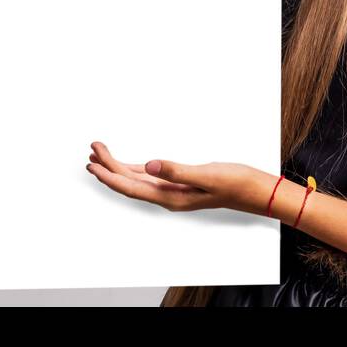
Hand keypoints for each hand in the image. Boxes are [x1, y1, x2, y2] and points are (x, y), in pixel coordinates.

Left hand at [85, 141, 267, 215]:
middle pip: (129, 183)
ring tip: (99, 155)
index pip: (132, 187)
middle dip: (108, 167)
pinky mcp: (179, 183)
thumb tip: (148, 165)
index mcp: (171, 197)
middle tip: (92, 149)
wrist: (255, 190)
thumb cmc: (235, 183)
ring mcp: (172, 191)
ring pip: (136, 180)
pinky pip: (149, 177)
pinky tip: (126, 164)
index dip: (110, 176)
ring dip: (117, 168)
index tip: (93, 163)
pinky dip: (133, 168)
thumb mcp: (207, 175)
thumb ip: (177, 172)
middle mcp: (167, 196)